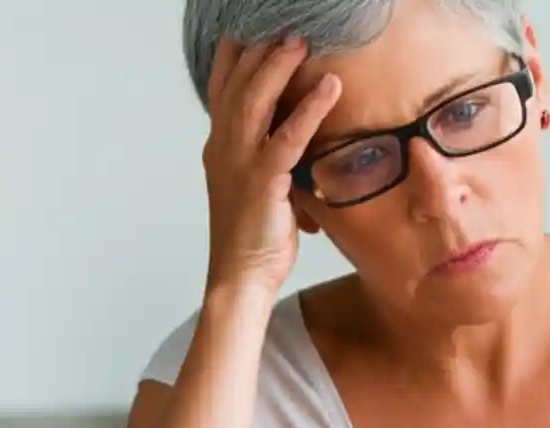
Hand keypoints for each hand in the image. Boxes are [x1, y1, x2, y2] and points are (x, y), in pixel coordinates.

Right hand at [201, 34, 341, 294]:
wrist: (241, 277)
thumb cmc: (254, 239)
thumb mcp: (262, 191)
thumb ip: (273, 162)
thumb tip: (300, 149)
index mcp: (220, 150)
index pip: (222, 92)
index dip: (233, 60)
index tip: (246, 35)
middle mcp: (223, 150)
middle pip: (237, 87)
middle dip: (259, 53)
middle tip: (285, 30)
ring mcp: (239, 164)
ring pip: (255, 102)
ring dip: (279, 68)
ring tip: (301, 42)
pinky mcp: (263, 181)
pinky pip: (288, 136)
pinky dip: (310, 108)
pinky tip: (329, 86)